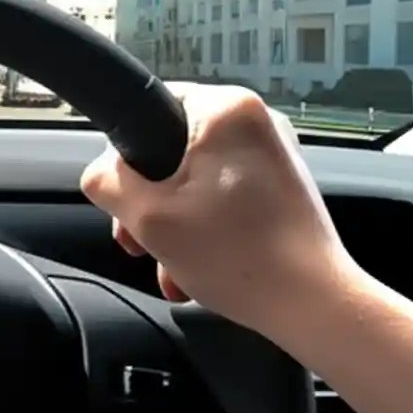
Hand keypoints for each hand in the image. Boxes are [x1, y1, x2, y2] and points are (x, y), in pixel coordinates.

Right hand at [80, 83, 359, 336]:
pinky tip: (197, 270)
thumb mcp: (147, 217)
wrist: (312, 303)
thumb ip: (106, 183)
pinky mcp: (284, 185)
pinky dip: (205, 228)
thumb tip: (100, 173)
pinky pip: (225, 196)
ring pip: (195, 180)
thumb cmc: (238, 257)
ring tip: (172, 267)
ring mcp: (274, 153)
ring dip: (174, 225)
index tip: (127, 201)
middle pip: (171, 151)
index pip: (148, 108)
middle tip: (142, 242)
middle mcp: (256, 120)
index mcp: (226, 108)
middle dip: (149, 204)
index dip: (125, 158)